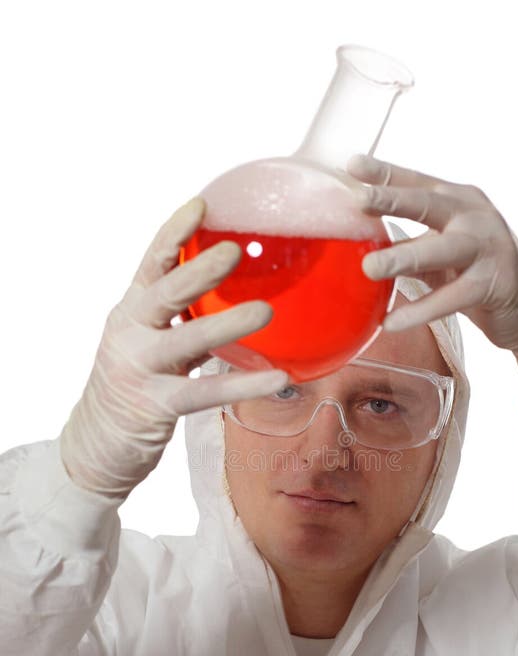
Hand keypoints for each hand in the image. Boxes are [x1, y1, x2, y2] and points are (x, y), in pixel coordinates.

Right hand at [60, 197, 287, 499]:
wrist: (96, 443)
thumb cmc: (136, 387)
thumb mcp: (153, 346)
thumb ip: (184, 322)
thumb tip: (238, 300)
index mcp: (130, 311)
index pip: (151, 263)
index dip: (174, 232)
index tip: (202, 205)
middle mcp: (129, 333)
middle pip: (164, 292)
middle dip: (198, 268)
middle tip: (235, 249)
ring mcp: (139, 368)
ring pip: (185, 339)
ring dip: (226, 324)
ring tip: (265, 310)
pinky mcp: (155, 404)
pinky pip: (205, 392)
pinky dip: (242, 384)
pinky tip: (276, 379)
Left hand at [348, 154, 517, 369]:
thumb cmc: (476, 273)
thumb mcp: (441, 250)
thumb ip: (408, 242)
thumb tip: (355, 245)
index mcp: (458, 201)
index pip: (417, 182)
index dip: (385, 173)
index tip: (353, 165)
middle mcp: (474, 216)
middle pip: (430, 204)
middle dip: (395, 199)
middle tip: (361, 200)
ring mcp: (489, 248)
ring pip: (442, 249)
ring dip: (405, 257)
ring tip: (370, 268)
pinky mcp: (496, 284)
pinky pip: (452, 298)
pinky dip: (421, 311)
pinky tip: (391, 322)